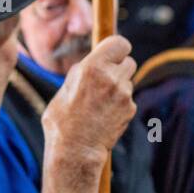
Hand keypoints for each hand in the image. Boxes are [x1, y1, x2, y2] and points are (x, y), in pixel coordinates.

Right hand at [42, 34, 136, 158]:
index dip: (117, 47)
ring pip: (128, 80)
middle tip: (105, 79)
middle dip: (119, 67)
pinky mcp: (131, 109)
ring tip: (100, 101)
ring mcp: (124, 94)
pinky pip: (128, 98)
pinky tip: (105, 114)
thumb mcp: (65, 87)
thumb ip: (82, 72)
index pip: (120, 43)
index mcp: (92, 68)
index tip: (112, 54)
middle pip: (129, 61)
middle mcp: (112, 78)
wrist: (76, 149)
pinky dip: (120, 103)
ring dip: (118, 86)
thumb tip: (91, 63)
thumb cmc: (62, 120)